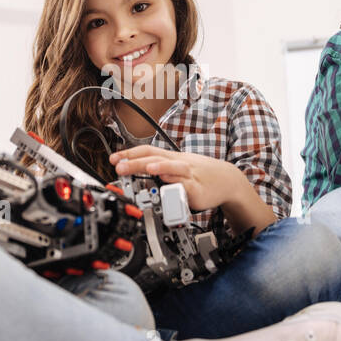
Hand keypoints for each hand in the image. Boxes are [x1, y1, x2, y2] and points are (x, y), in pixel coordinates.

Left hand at [110, 145, 246, 212]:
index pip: (147, 152)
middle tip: (118, 166)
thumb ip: (158, 168)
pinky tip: (168, 182)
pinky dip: (177, 182)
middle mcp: (178, 163)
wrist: (227, 180)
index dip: (129, 154)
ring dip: (160, 166)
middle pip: (156, 158)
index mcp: (171, 159)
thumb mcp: (177, 167)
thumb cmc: (200, 174)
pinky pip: (186, 184)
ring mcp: (189, 175)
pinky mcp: (198, 189)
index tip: (113, 158)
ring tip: (146, 167)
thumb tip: (137, 169)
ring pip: (173, 167)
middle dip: (135, 162)